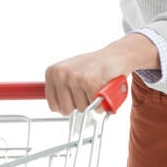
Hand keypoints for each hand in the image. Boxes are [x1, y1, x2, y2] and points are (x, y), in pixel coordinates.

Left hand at [44, 33, 158, 113]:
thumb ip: (60, 90)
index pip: (53, 106)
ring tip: (96, 87)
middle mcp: (60, 74)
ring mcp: (75, 77)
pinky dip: (103, 103)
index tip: (76, 97)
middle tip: (87, 92)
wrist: (114, 55)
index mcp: (52, 73)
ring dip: (93, 103)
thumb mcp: (69, 74)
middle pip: (66, 110)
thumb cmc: (92, 67)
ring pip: (82, 109)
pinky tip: (104, 89)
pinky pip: (95, 106)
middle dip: (80, 106)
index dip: (68, 106)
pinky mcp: (90, 82)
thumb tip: (58, 109)